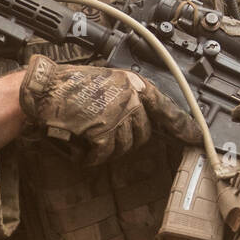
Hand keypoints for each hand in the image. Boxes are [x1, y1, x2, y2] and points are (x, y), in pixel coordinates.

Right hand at [18, 54, 200, 164]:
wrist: (43, 90)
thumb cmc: (70, 86)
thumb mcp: (108, 82)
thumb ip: (129, 96)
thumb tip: (146, 117)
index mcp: (134, 84)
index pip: (166, 108)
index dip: (183, 125)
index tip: (197, 137)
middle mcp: (131, 98)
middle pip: (143, 133)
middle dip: (125, 137)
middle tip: (103, 131)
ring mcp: (118, 115)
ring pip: (124, 146)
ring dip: (106, 147)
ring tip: (87, 134)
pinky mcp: (102, 132)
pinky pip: (104, 154)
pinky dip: (91, 156)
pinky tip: (80, 146)